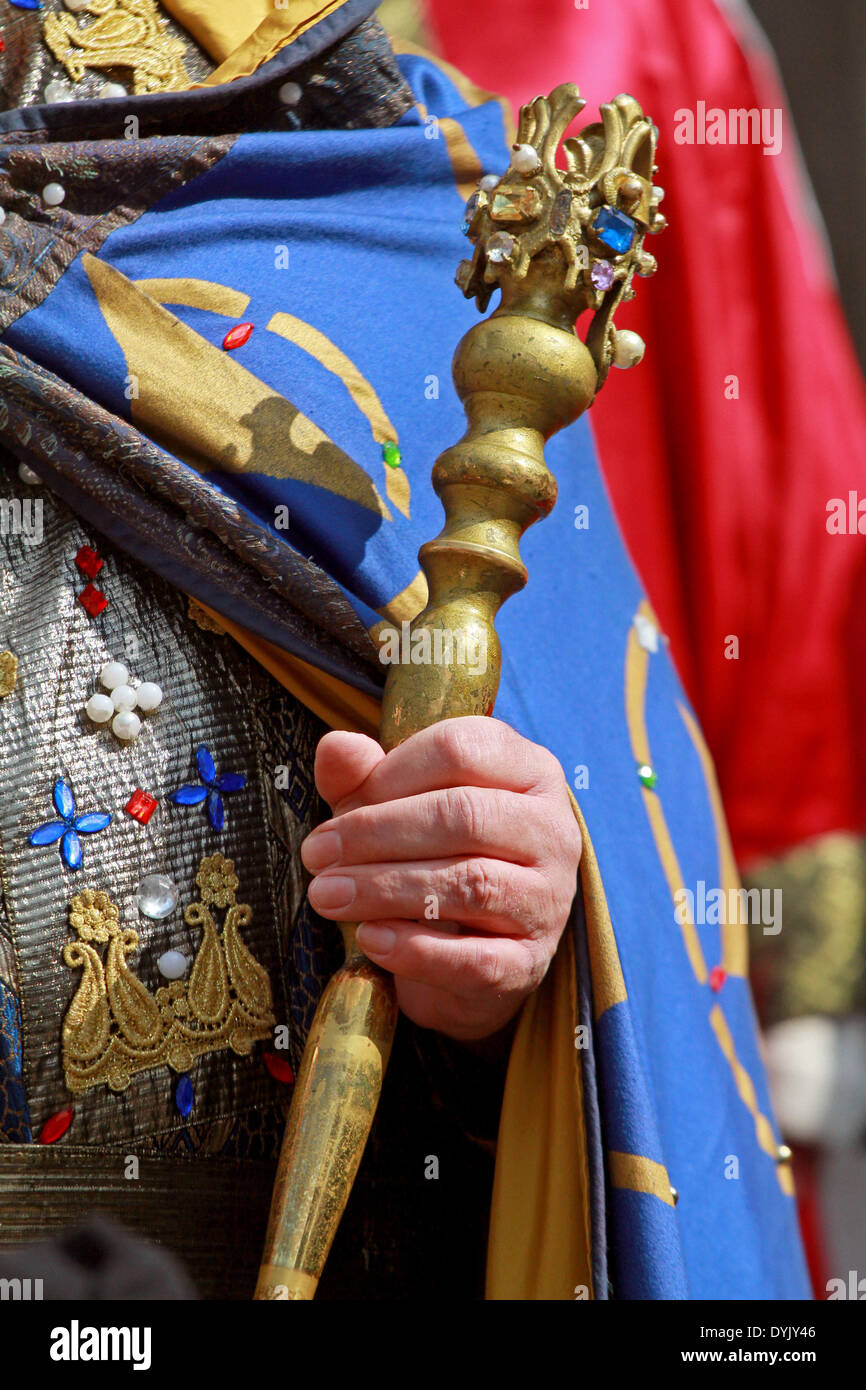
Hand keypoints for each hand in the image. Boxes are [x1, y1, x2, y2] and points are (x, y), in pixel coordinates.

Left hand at [301, 717, 581, 1040]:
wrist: (471, 948)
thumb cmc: (434, 854)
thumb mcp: (396, 805)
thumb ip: (364, 775)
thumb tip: (335, 748)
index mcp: (528, 769)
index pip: (459, 750)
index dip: (390, 775)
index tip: (339, 805)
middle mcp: (552, 829)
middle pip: (464, 815)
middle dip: (377, 834)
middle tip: (316, 854)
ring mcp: (549, 898)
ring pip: (471, 884)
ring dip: (385, 889)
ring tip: (326, 895)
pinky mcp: (531, 962)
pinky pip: (477, 960)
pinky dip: (416, 951)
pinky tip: (370, 939)